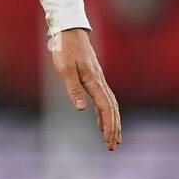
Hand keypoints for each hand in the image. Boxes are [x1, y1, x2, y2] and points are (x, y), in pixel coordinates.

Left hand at [49, 28, 120, 149]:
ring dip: (112, 122)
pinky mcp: (94, 78)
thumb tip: (81, 109)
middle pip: (112, 109)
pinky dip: (103, 113)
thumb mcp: (64, 70)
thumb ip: (73, 89)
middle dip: (113, 128)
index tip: (109, 140)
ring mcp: (98, 80)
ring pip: (110, 105)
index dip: (109, 125)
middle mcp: (100, 82)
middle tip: (112, 146)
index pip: (106, 108)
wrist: (70, 31)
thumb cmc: (65, 49)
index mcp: (94, 81)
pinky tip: (99, 123)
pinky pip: (103, 99)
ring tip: (112, 139)